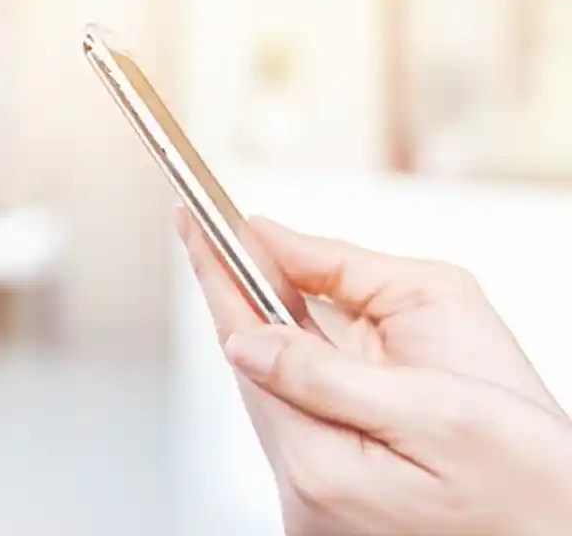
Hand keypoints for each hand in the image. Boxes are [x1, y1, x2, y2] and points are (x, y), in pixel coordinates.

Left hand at [177, 211, 571, 534]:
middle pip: (253, 363)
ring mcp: (313, 503)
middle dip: (243, 293)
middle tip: (221, 230)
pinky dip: (303, 364)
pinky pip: (302, 412)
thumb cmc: (533, 488)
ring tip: (268, 271)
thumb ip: (328, 364)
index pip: (243, 340)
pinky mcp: (329, 502)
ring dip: (277, 327)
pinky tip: (309, 335)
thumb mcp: (442, 408)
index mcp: (319, 463)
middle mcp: (302, 492)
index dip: (217, 273)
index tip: (192, 220)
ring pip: (276, 385)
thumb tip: (244, 325)